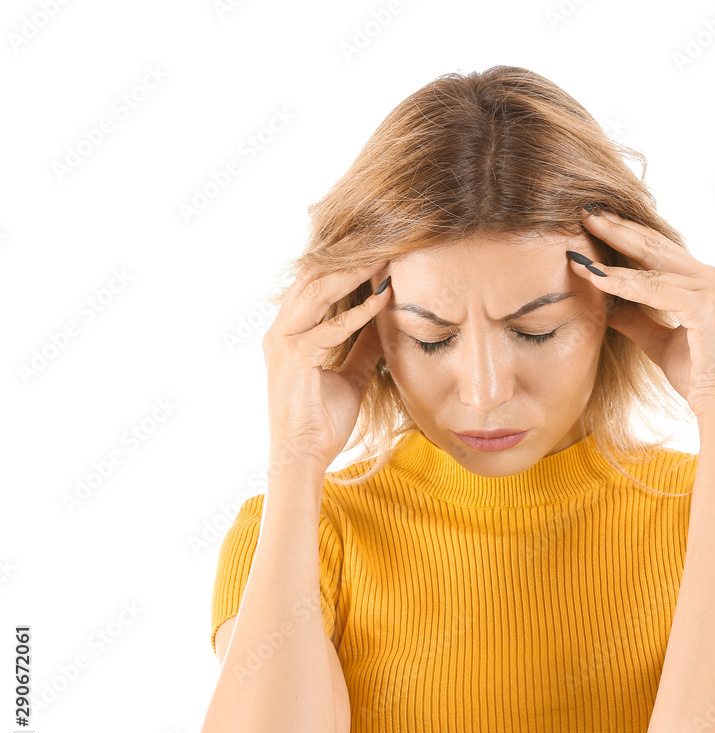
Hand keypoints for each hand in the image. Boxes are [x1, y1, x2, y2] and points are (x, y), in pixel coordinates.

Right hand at [262, 263, 392, 473]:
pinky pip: (332, 327)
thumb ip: (361, 348)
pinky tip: (383, 300)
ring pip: (318, 292)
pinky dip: (359, 312)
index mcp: (289, 334)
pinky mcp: (295, 357)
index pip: (314, 287)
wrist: (303, 457)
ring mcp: (284, 343)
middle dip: (348, 259)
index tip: (377, 253)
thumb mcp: (350, 377)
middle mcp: (280, 332)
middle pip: (313, 279)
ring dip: (354, 273)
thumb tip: (380, 324)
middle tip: (384, 243)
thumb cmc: (321, 422)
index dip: (344, 267)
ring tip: (384, 258)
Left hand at [569, 207, 714, 420]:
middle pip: (654, 245)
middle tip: (585, 212)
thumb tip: (608, 303)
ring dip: (613, 254)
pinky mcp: (706, 306)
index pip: (657, 251)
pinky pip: (656, 290)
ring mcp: (711, 289)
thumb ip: (636, 318)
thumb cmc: (697, 374)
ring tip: (582, 243)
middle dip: (617, 228)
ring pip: (652, 265)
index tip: (593, 223)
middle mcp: (710, 278)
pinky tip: (598, 278)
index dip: (625, 235)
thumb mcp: (657, 341)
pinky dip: (624, 283)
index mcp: (701, 282)